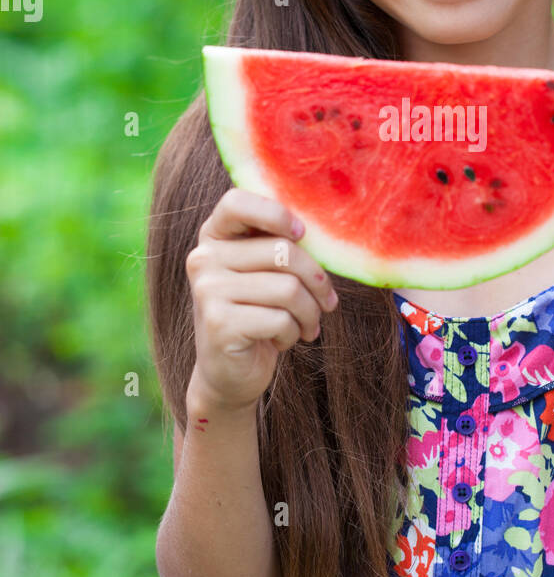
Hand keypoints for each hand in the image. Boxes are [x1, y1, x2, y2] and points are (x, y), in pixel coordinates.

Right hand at [186, 188, 339, 412]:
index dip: (276, 214)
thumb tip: (323, 229)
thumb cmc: (258, 315)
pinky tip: (282, 340)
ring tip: (307, 325)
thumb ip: (280, 246)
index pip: (236, 201)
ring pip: (288, 288)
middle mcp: (203, 259)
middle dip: (317, 281)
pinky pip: (281, 319)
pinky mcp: (219, 324)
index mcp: (214, 237)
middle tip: (327, 302)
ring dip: (310, 313)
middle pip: (283, 251)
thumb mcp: (265, 275)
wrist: (229, 374)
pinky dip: (294, 334)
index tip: (302, 234)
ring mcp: (207, 291)